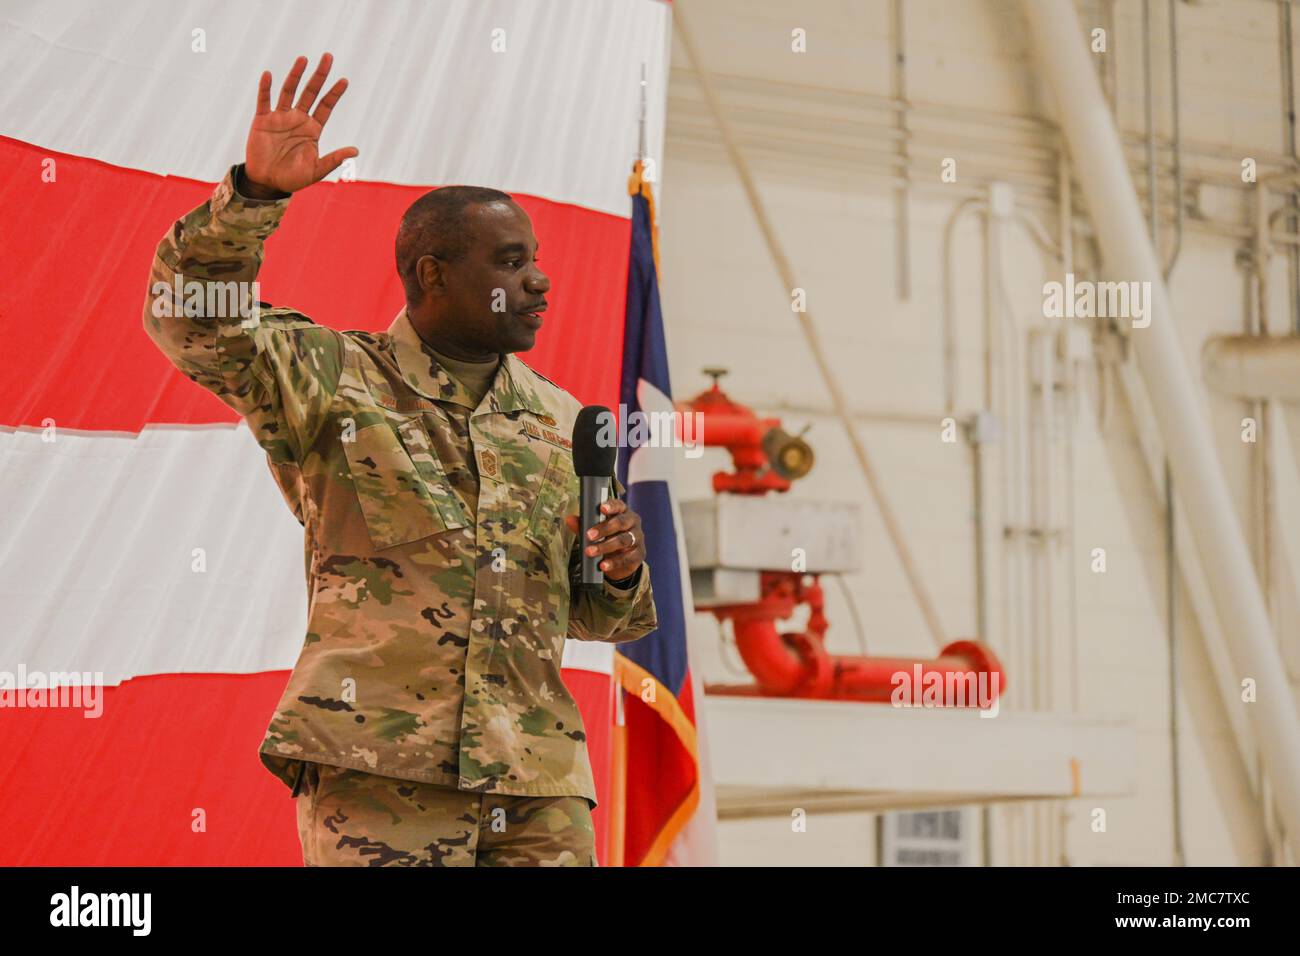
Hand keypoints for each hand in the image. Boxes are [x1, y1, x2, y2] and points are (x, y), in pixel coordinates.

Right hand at [244, 53, 357, 195]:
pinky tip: (268, 75)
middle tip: (328, 57)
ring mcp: (280, 118)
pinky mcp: (262, 120)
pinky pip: (264, 101)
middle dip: (319, 75)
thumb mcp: (316, 170)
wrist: (268, 183)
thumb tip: (356, 150)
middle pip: (311, 92)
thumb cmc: (293, 178)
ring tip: (304, 59)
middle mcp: (298, 119)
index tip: (344, 80)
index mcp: (313, 129)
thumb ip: (334, 159)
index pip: (326, 106)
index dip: (334, 93)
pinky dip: (265, 88)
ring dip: (296, 75)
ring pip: (289, 91)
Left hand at [565, 499, 645, 581]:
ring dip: (605, 547)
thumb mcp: (596, 531)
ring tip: (590, 552)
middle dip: (604, 528)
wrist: (621, 560)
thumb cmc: (608, 538)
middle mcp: (633, 523)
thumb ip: (583, 525)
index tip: (601, 508)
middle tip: (589, 535)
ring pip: (623, 540)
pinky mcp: (639, 554)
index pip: (619, 505)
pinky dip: (614, 562)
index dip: (611, 506)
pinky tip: (603, 565)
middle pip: (621, 522)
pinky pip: (627, 558)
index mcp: (623, 512)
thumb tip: (569, 519)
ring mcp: (637, 539)